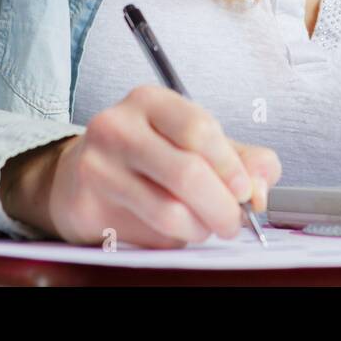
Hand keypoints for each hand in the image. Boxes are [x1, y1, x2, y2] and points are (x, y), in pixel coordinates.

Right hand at [4, 84, 280, 247]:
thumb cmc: (146, 155)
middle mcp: (118, 125)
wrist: (78, 176)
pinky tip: (175, 230)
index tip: (245, 192)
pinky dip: (173, 239)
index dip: (230, 166)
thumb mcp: (195, 144)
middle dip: (221, 206)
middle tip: (232, 222)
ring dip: (199, 228)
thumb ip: (240, 158)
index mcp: (151, 101)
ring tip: (203, 227)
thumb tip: (261, 184)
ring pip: (168, 209)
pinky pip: (146, 231)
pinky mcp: (86, 202)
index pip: (199, 128)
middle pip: (186, 171)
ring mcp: (97, 163)